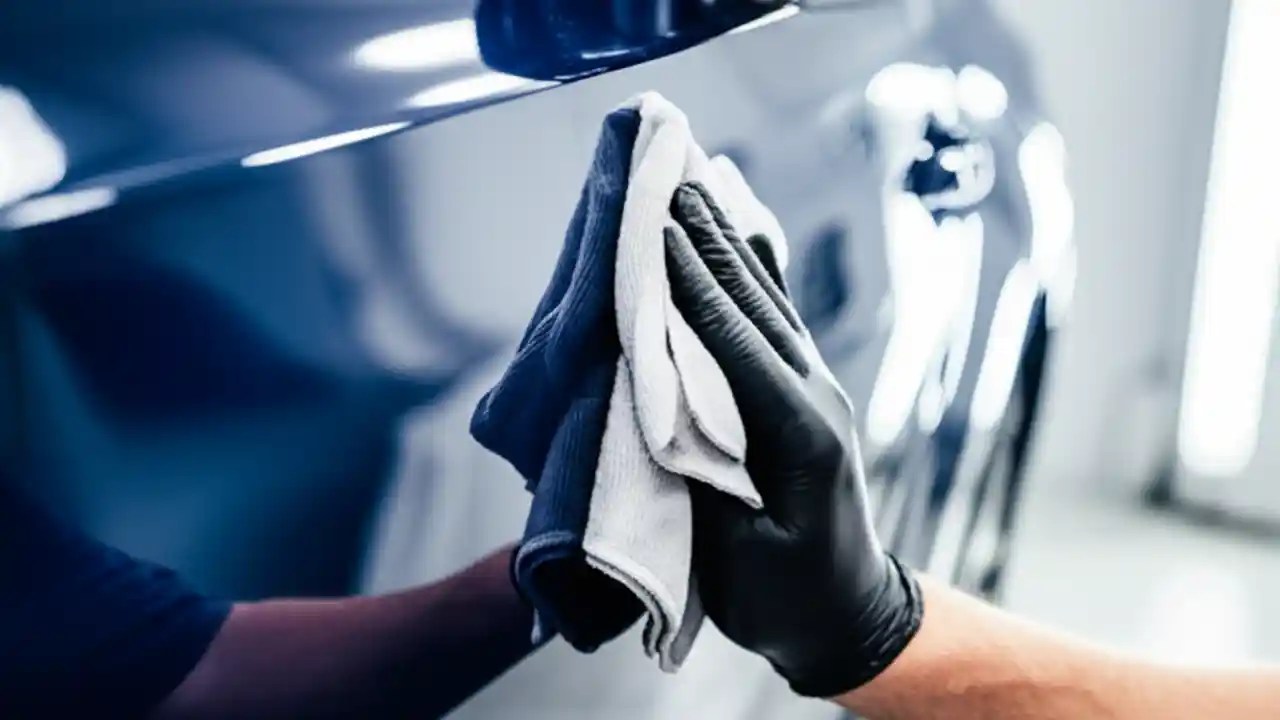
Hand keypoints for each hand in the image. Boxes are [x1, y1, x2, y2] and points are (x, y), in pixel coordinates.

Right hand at [665, 182, 922, 696]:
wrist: (847, 617)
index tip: (656, 223)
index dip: (690, 282)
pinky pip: (773, 319)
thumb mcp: (732, 555)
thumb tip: (657, 405)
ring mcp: (816, 390)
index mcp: (799, 433)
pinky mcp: (805, 394)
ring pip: (768, 300)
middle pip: (754, 302)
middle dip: (708, 237)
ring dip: (728, 241)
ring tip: (695, 184)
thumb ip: (697, 476)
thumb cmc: (784, 598)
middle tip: (669, 175)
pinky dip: (748, 272)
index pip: (733, 341)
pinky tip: (736, 235)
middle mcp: (814, 395)